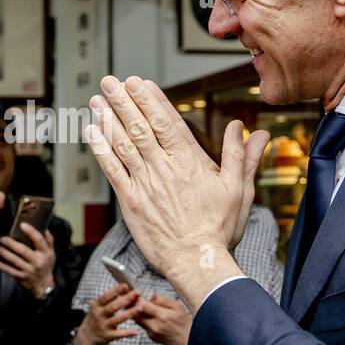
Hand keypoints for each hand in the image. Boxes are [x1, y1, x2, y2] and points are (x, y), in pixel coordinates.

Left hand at [0, 223, 55, 298]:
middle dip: (11, 243)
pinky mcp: (21, 277)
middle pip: (23, 250)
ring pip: (14, 261)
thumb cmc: (45, 265)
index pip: (38, 240)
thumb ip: (48, 240)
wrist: (43, 285)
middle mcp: (37, 261)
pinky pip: (9, 271)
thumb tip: (44, 227)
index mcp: (45, 253)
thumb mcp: (51, 253)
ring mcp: (28, 270)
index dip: (31, 231)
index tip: (22, 224)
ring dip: (5, 253)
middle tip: (2, 238)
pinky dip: (2, 266)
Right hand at [74, 284, 139, 344]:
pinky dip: (128, 333)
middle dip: (126, 299)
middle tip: (137, 293)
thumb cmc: (95, 319)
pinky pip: (119, 334)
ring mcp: (103, 326)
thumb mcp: (97, 307)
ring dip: (129, 313)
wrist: (86, 337)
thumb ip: (108, 299)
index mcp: (96, 306)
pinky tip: (136, 331)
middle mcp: (99, 315)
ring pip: (118, 319)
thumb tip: (123, 288)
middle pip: (113, 306)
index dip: (115, 291)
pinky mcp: (107, 336)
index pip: (106, 297)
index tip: (125, 285)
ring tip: (140, 308)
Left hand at [85, 76, 268, 309]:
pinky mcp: (130, 202)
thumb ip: (242, 156)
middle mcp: (164, 168)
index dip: (151, 100)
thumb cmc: (220, 229)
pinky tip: (91, 132)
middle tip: (111, 81)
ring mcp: (145, 184)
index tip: (139, 82)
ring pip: (123, 143)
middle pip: (141, 127)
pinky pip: (112, 170)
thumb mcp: (239, 189)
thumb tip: (253, 130)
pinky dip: (100, 149)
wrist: (197, 262)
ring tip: (97, 98)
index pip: (168, 122)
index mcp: (190, 162)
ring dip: (108, 118)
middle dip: (124, 101)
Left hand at [134, 293, 190, 344]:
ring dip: (136, 312)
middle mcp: (155, 325)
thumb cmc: (184, 322)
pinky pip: (143, 326)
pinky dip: (143, 320)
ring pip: (138, 320)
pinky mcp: (151, 337)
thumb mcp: (177, 307)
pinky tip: (147, 315)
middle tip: (133, 299)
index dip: (137, 299)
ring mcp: (152, 333)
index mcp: (162, 316)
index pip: (143, 306)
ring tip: (139, 305)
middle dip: (133, 305)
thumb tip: (152, 295)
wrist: (188, 340)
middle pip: (136, 314)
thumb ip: (163, 300)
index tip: (136, 294)